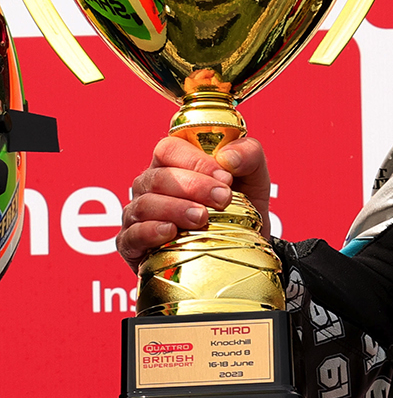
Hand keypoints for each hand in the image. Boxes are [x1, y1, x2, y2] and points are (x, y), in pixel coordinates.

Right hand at [117, 136, 271, 272]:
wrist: (243, 248)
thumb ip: (249, 154)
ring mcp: (138, 214)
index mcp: (174, 162)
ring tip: (202, 218)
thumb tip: (228, 158)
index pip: (170, 149)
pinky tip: (171, 232)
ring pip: (145, 204)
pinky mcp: (133, 244)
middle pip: (158, 177)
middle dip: (193, 186)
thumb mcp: (254, 177)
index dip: (196, 161)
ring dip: (176, 209)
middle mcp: (151, 185)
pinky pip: (132, 235)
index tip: (225, 177)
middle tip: (222, 199)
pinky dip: (151, 231)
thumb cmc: (242, 206)